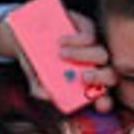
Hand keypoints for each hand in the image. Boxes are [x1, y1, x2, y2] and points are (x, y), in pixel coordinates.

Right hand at [0, 7, 115, 112]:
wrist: (24, 32)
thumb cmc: (34, 61)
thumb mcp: (34, 77)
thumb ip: (40, 89)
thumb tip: (47, 95)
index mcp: (87, 84)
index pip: (104, 96)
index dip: (105, 102)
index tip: (99, 105)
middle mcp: (95, 66)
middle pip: (109, 75)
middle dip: (100, 78)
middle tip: (84, 77)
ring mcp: (93, 47)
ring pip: (102, 55)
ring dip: (84, 56)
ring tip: (61, 54)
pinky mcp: (87, 27)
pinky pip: (91, 35)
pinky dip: (78, 40)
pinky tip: (61, 41)